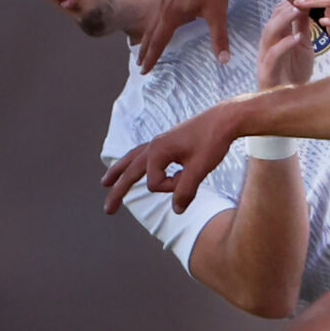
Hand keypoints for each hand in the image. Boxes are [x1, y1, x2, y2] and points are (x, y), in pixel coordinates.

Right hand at [102, 102, 241, 214]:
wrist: (224, 120)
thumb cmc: (213, 141)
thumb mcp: (200, 168)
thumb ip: (186, 190)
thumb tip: (177, 210)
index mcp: (158, 151)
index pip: (154, 183)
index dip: (172, 187)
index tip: (189, 177)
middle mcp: (153, 146)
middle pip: (129, 171)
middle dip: (119, 191)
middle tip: (108, 210)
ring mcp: (159, 143)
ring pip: (132, 159)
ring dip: (119, 172)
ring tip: (105, 183)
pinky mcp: (166, 142)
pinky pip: (143, 153)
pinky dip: (133, 161)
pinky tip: (130, 165)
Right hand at [139, 0, 231, 72]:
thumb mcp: (218, 13)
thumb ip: (219, 37)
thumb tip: (224, 60)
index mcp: (172, 14)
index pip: (159, 40)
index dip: (152, 56)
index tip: (145, 70)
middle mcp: (165, 6)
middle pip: (151, 32)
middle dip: (145, 50)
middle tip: (140, 64)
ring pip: (152, 21)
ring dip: (147, 37)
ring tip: (143, 48)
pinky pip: (157, 12)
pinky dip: (153, 24)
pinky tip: (157, 24)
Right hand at [257, 4, 314, 89]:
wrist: (293, 102)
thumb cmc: (295, 74)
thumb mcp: (303, 47)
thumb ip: (301, 28)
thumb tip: (304, 6)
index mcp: (275, 38)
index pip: (277, 15)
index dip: (288, 2)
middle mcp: (267, 45)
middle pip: (272, 20)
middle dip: (284, 8)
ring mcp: (265, 58)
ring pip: (268, 34)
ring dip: (282, 21)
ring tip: (296, 11)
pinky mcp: (267, 72)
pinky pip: (273, 55)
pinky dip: (284, 45)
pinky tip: (296, 38)